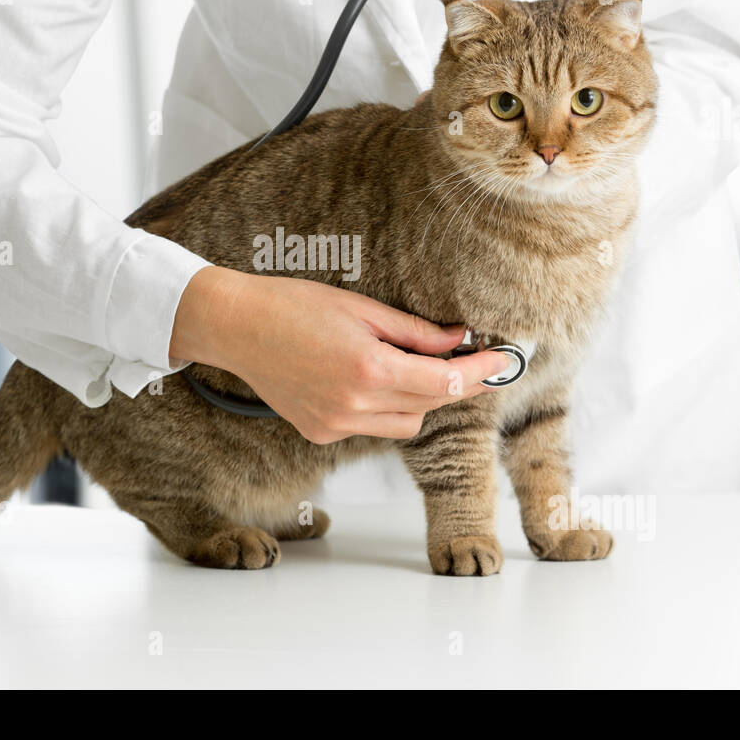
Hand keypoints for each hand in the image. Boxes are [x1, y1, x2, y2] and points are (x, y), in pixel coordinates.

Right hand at [170, 267, 513, 443]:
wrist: (236, 326)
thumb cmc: (292, 306)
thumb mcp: (362, 309)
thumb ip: (415, 332)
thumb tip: (459, 340)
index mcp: (369, 371)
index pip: (446, 383)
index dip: (481, 373)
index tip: (503, 361)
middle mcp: (354, 406)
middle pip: (429, 407)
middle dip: (451, 384)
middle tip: (462, 356)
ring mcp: (335, 425)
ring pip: (403, 425)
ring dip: (417, 399)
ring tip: (405, 364)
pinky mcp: (320, 433)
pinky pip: (371, 427)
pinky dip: (382, 407)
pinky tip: (365, 378)